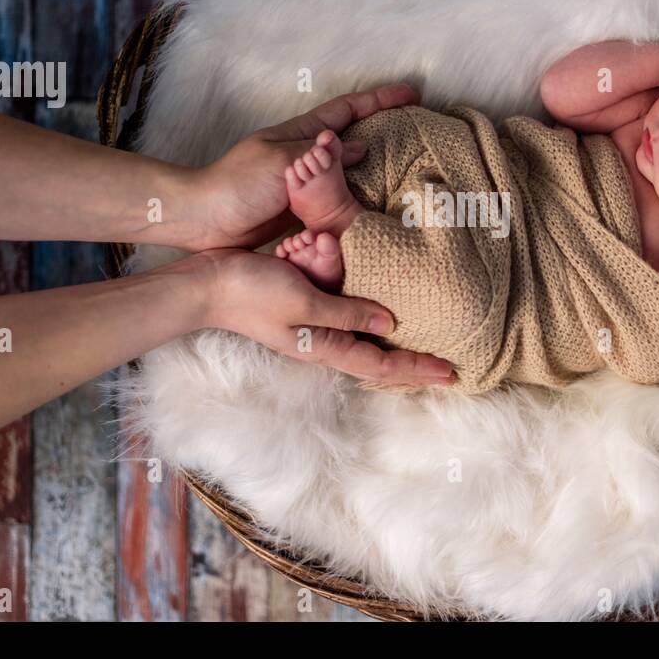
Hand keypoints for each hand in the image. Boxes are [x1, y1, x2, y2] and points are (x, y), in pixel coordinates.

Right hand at [170, 248, 455, 386]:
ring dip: (395, 345)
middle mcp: (322, 342)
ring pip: (365, 341)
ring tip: (425, 340)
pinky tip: (381, 311)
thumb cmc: (251, 293)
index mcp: (324, 347)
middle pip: (377, 361)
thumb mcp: (304, 301)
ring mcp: (312, 326)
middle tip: (448, 366)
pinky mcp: (304, 304)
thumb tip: (390, 323)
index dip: (418, 370)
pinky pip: (348, 317)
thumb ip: (346, 312)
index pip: (382, 366)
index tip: (453, 374)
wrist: (206, 284)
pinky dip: (371, 318)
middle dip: (413, 365)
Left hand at [181, 82, 420, 250]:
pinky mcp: (305, 209)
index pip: (348, 110)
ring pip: (351, 171)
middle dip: (385, 130)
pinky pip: (340, 200)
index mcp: (301, 134)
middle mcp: (308, 155)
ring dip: (378, 169)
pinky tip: (380, 207)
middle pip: (355, 136)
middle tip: (420, 132)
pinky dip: (360, 200)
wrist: (206, 220)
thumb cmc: (238, 185)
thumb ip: (319, 156)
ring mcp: (308, 183)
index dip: (380, 100)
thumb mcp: (281, 162)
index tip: (412, 94)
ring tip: (411, 172)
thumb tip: (360, 147)